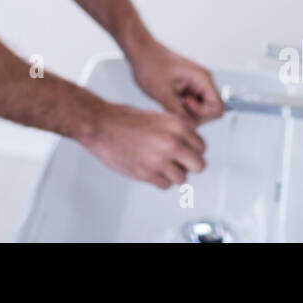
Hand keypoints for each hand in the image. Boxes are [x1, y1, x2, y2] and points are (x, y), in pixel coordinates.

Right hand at [81, 100, 206, 188]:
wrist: (100, 124)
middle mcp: (173, 142)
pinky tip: (150, 170)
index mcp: (177, 125)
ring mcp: (160, 159)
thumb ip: (175, 131)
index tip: (186, 153)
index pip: (201, 146)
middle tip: (178, 164)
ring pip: (182, 178)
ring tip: (160, 166)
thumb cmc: (124, 119)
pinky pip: (165, 185)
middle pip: (199, 165)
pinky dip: (159, 181)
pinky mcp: (147, 173)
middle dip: (189, 166)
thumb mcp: (157, 117)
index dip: (193, 150)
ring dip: (173, 175)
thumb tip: (188, 145)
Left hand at [127, 39, 224, 125]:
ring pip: (201, 109)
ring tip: (169, 102)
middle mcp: (202, 80)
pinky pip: (191, 105)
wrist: (140, 51)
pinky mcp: (187, 87)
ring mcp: (195, 84)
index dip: (202, 114)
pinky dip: (182, 108)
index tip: (184, 106)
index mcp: (202, 78)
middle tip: (175, 107)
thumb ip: (179, 113)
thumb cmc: (150, 63)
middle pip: (211, 110)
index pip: (218, 108)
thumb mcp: (163, 93)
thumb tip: (190, 128)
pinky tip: (168, 101)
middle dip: (194, 115)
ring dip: (187, 112)